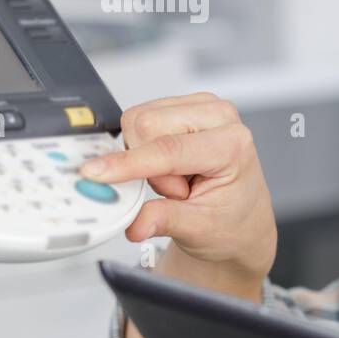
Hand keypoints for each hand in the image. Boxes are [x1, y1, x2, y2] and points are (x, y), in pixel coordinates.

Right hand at [80, 92, 277, 288]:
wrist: (242, 218)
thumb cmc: (231, 220)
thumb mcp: (200, 230)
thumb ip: (163, 221)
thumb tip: (134, 224)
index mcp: (233, 145)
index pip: (168, 149)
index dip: (129, 163)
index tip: (96, 173)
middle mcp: (220, 117)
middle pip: (145, 124)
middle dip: (146, 165)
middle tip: (175, 190)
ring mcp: (201, 107)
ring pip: (137, 119)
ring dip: (145, 157)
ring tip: (176, 180)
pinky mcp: (182, 108)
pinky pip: (138, 121)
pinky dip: (144, 148)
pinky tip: (170, 166)